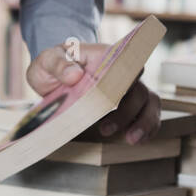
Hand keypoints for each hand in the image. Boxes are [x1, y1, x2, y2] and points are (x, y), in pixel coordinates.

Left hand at [26, 41, 160, 143]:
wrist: (52, 77)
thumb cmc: (53, 65)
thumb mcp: (46, 61)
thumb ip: (58, 65)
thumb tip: (75, 74)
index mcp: (104, 56)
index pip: (127, 62)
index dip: (130, 76)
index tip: (124, 90)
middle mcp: (122, 71)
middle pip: (137, 89)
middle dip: (126, 111)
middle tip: (105, 129)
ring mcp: (128, 89)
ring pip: (148, 102)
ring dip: (143, 122)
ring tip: (131, 139)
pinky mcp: (128, 105)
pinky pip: (147, 114)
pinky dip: (147, 128)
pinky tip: (137, 139)